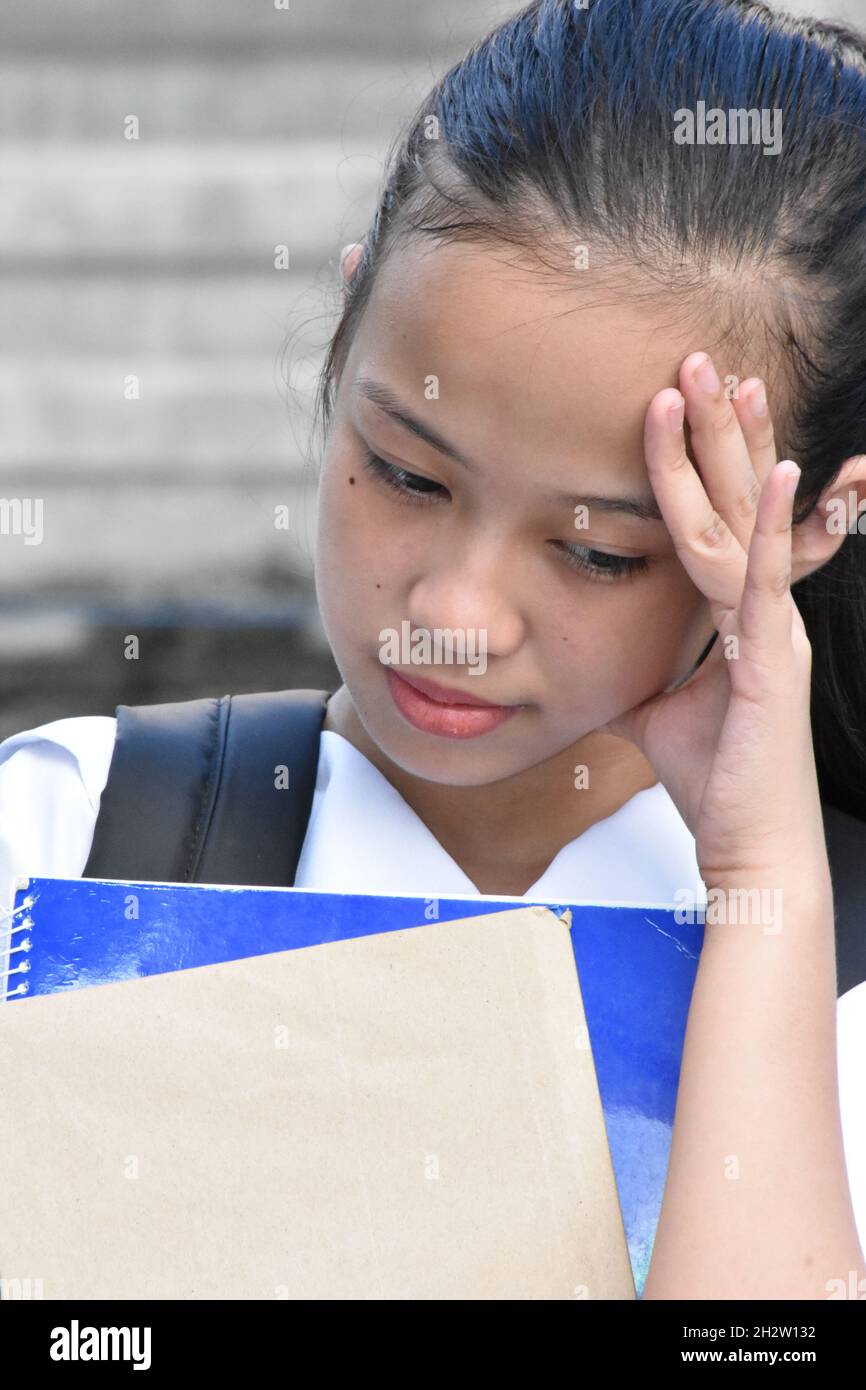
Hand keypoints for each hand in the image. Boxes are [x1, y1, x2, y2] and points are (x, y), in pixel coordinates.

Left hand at [601, 353, 825, 887]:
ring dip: (733, 450)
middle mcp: (760, 606)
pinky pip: (763, 578)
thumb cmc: (713, 781)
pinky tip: (778, 467)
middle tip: (699, 357)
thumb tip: (584, 669)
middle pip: (737, 499)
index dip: (701, 459)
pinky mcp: (772, 657)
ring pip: (746, 522)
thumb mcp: (654, 712)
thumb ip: (632, 677)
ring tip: (721, 383)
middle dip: (717, 428)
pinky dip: (770, 522)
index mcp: (735, 611)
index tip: (679, 400)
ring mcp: (771, 625)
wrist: (749, 843)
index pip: (715, 516)